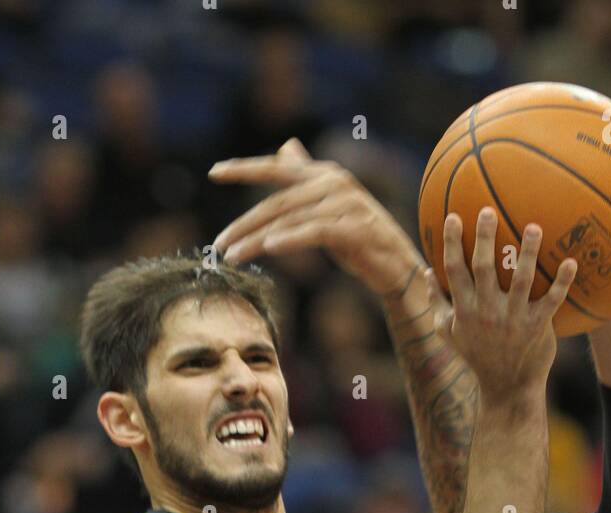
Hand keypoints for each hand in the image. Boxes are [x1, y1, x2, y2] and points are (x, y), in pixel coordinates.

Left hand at [209, 139, 420, 295]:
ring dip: (257, 239)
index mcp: (324, 175)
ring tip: (233, 256)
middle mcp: (334, 182)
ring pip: (291, 220)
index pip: (277, 168)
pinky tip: (269, 248)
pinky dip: (291, 239)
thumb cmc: (359, 238)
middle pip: (277, 201)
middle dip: (244, 223)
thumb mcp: (327, 206)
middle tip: (219, 243)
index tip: (214, 172)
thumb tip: (287, 148)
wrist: (397, 266)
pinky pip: (315, 232)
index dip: (244, 168)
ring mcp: (346, 203)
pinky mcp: (355, 227)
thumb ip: (305, 178)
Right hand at [425, 211, 576, 400]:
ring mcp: (513, 319)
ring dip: (527, 253)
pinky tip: (570, 261)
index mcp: (465, 310)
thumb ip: (438, 302)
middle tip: (487, 211)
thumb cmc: (477, 355)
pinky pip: (551, 300)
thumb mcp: (450, 333)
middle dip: (484, 238)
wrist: (506, 387)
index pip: (454, 271)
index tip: (453, 217)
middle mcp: (487, 312)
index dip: (452, 243)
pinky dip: (562, 282)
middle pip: (484, 269)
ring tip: (533, 227)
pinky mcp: (537, 327)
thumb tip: (428, 271)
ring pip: (521, 280)